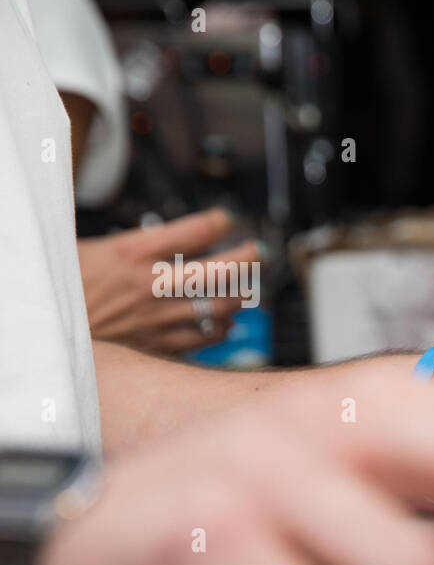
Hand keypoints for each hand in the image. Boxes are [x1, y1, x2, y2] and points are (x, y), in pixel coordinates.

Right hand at [78, 209, 259, 353]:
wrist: (44, 334)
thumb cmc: (61, 288)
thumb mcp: (86, 249)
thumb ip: (130, 243)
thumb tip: (162, 234)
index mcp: (130, 252)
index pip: (192, 231)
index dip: (218, 222)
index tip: (226, 219)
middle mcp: (150, 285)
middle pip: (219, 269)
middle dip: (246, 258)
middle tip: (257, 251)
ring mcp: (157, 317)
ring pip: (219, 306)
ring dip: (239, 295)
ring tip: (246, 287)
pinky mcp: (158, 345)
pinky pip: (204, 337)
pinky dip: (221, 328)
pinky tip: (224, 321)